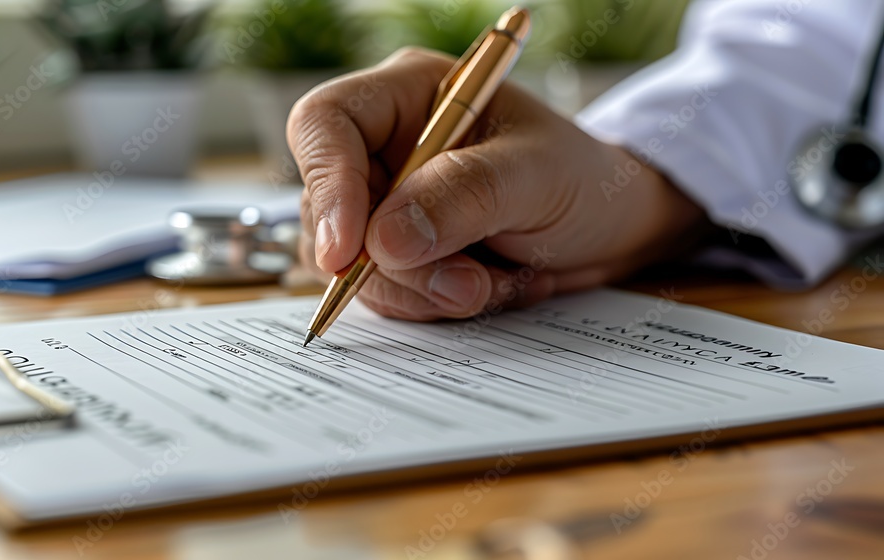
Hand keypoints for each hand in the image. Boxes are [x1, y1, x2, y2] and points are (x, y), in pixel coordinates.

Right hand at [288, 48, 703, 320]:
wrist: (614, 228)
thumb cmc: (584, 178)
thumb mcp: (535, 176)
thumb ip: (462, 197)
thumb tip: (380, 242)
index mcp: (409, 96)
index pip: (327, 125)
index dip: (326, 186)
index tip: (347, 252)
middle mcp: (386, 149)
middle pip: (333, 211)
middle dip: (396, 265)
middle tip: (467, 284)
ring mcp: (389, 206)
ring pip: (356, 265)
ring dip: (424, 291)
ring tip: (496, 281)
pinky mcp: (401, 255)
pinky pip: (387, 295)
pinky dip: (435, 305)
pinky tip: (492, 286)